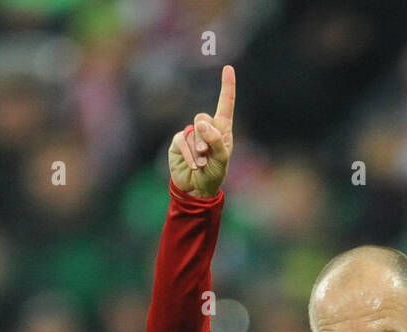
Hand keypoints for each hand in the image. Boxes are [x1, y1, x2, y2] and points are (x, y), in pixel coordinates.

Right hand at [168, 64, 234, 198]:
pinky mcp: (179, 142)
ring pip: (192, 131)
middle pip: (203, 117)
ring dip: (197, 149)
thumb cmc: (214, 174)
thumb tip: (201, 124)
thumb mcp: (221, 159)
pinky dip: (189, 153)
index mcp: (222, 130)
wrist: (197, 188)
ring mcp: (191, 135)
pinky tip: (193, 164)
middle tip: (206, 154)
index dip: (227, 86)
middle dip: (205, 136)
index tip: (228, 68)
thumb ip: (215, 140)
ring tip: (201, 163)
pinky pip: (182, 140)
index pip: (225, 104)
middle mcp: (207, 129)